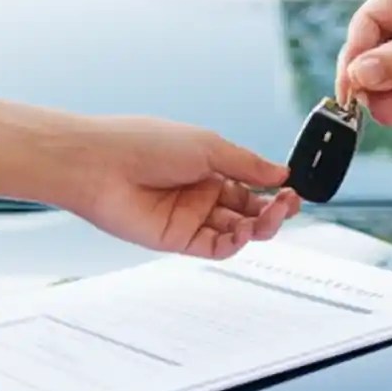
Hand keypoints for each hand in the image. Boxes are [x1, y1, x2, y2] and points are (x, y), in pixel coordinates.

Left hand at [57, 116, 300, 258]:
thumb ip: (247, 164)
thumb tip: (281, 172)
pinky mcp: (176, 239)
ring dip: (259, 225)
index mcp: (207, 166)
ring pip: (236, 230)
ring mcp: (189, 217)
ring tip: (273, 215)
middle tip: (289, 204)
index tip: (292, 190)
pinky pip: (215, 246)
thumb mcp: (208, 146)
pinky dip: (236, 242)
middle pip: (247, 210)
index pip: (250, 184)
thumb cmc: (144, 144)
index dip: (273, 190)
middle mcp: (200, 193)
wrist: (100, 164)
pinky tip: (246, 231)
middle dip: (272, 209)